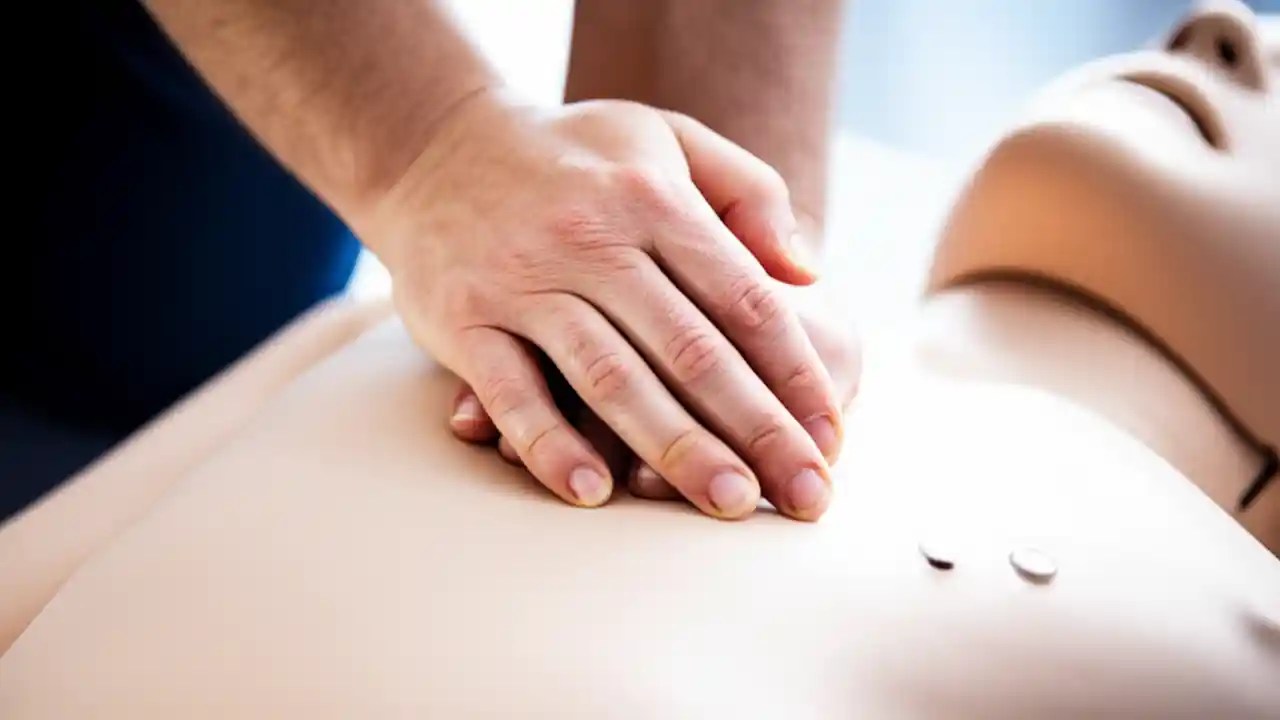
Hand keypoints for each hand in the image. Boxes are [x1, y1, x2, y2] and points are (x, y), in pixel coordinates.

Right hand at [361, 90, 841, 519]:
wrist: (434, 144)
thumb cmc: (573, 156)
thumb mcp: (666, 138)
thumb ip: (747, 193)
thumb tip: (806, 273)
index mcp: (654, 198)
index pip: (744, 298)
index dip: (794, 372)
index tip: (829, 435)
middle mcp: (593, 238)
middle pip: (691, 348)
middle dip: (757, 428)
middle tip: (804, 494)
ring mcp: (523, 281)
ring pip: (610, 376)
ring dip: (674, 447)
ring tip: (729, 502)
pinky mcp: (464, 319)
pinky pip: (511, 391)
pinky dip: (549, 443)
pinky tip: (592, 492)